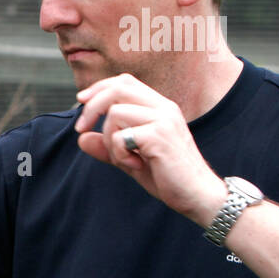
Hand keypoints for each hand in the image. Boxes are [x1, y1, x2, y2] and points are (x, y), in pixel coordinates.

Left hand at [74, 73, 226, 224]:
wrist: (197, 195)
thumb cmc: (168, 177)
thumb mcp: (131, 159)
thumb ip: (108, 147)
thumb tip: (82, 138)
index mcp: (160, 107)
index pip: (125, 82)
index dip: (99, 88)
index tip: (81, 101)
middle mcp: (164, 108)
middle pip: (118, 88)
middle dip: (92, 106)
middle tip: (81, 129)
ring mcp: (163, 119)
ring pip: (115, 113)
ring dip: (109, 140)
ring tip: (126, 159)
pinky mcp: (159, 135)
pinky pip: (120, 137)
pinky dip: (119, 154)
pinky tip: (136, 165)